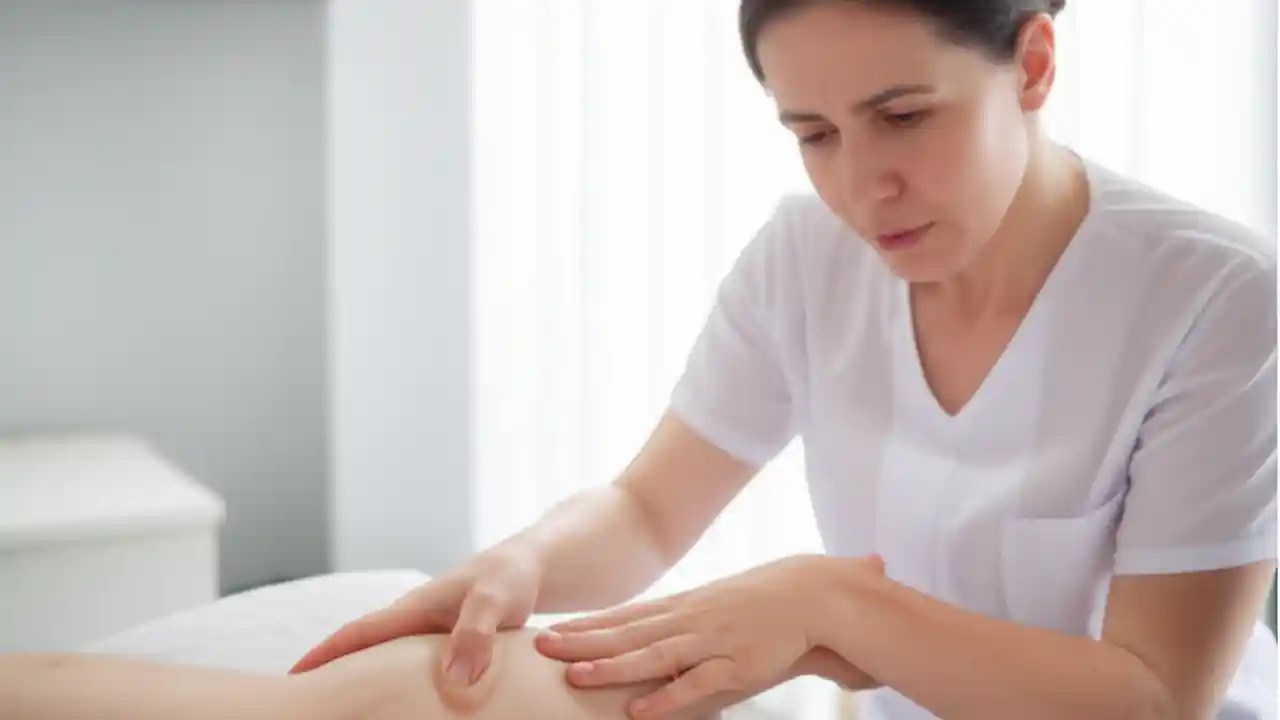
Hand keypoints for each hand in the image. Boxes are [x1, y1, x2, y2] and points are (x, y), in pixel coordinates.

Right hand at [286, 543, 542, 685]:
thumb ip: (475, 634)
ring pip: (389, 663)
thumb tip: (453, 679)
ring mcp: (430, 634)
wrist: (534, 565)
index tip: (293, 678)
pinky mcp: (450, 646)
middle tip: (305, 706)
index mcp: (415, 608)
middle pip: (364, 650)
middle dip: (333, 673)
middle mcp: (415, 622)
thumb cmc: (512, 576)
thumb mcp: (496, 600)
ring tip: (343, 712)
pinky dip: (402, 687)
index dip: (324, 655)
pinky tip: (404, 709)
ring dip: (366, 682)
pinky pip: (416, 670)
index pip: (358, 633)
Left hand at [534, 554, 883, 718]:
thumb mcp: (708, 608)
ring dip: (613, 666)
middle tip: (541, 648)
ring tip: (576, 676)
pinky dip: (667, 698)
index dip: (583, 626)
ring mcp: (709, 642)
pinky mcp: (734, 665)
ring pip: (652, 656)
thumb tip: (639, 643)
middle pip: (625, 634)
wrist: (807, 595)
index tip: (546, 632)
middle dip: (582, 642)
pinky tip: (640, 710)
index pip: (621, 617)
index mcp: (678, 607)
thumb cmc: (754, 605)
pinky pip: (695, 684)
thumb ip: (675, 626)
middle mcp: (686, 621)